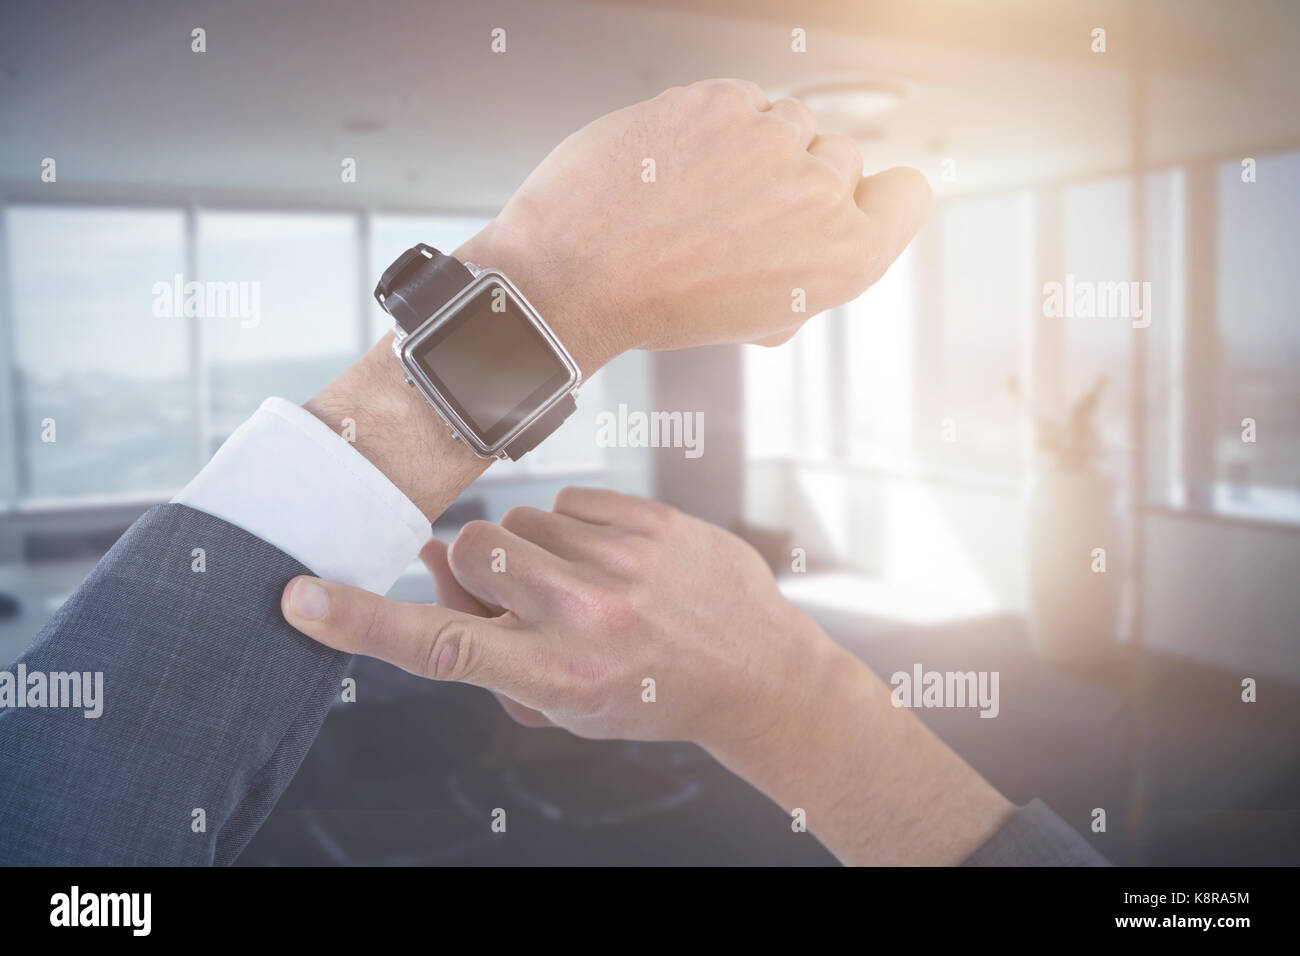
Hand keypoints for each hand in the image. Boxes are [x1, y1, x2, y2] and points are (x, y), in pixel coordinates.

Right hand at [281, 488, 1014, 864]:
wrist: (754, 672)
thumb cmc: (645, 692)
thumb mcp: (560, 695)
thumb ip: (486, 638)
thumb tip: (431, 557)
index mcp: (554, 676)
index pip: (440, 646)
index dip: (363, 623)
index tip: (302, 600)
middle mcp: (585, 618)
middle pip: (472, 543)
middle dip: (480, 560)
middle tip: (522, 590)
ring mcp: (624, 565)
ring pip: (522, 518)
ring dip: (537, 547)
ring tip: (589, 583)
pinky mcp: (653, 524)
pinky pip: (571, 501)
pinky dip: (579, 527)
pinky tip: (618, 561)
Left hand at [459, 78, 930, 357]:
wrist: (574, 277)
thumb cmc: (661, 306)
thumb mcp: (757, 317)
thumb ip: (809, 271)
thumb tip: (819, 236)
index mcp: (846, 259)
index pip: (909, 195)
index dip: (877, 197)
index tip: (845, 200)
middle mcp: (822, 194)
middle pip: (840, 156)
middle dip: (798, 178)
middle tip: (738, 216)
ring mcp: (772, 140)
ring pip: (788, 122)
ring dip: (754, 147)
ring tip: (696, 193)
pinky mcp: (722, 101)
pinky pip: (741, 100)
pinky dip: (713, 124)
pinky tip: (675, 165)